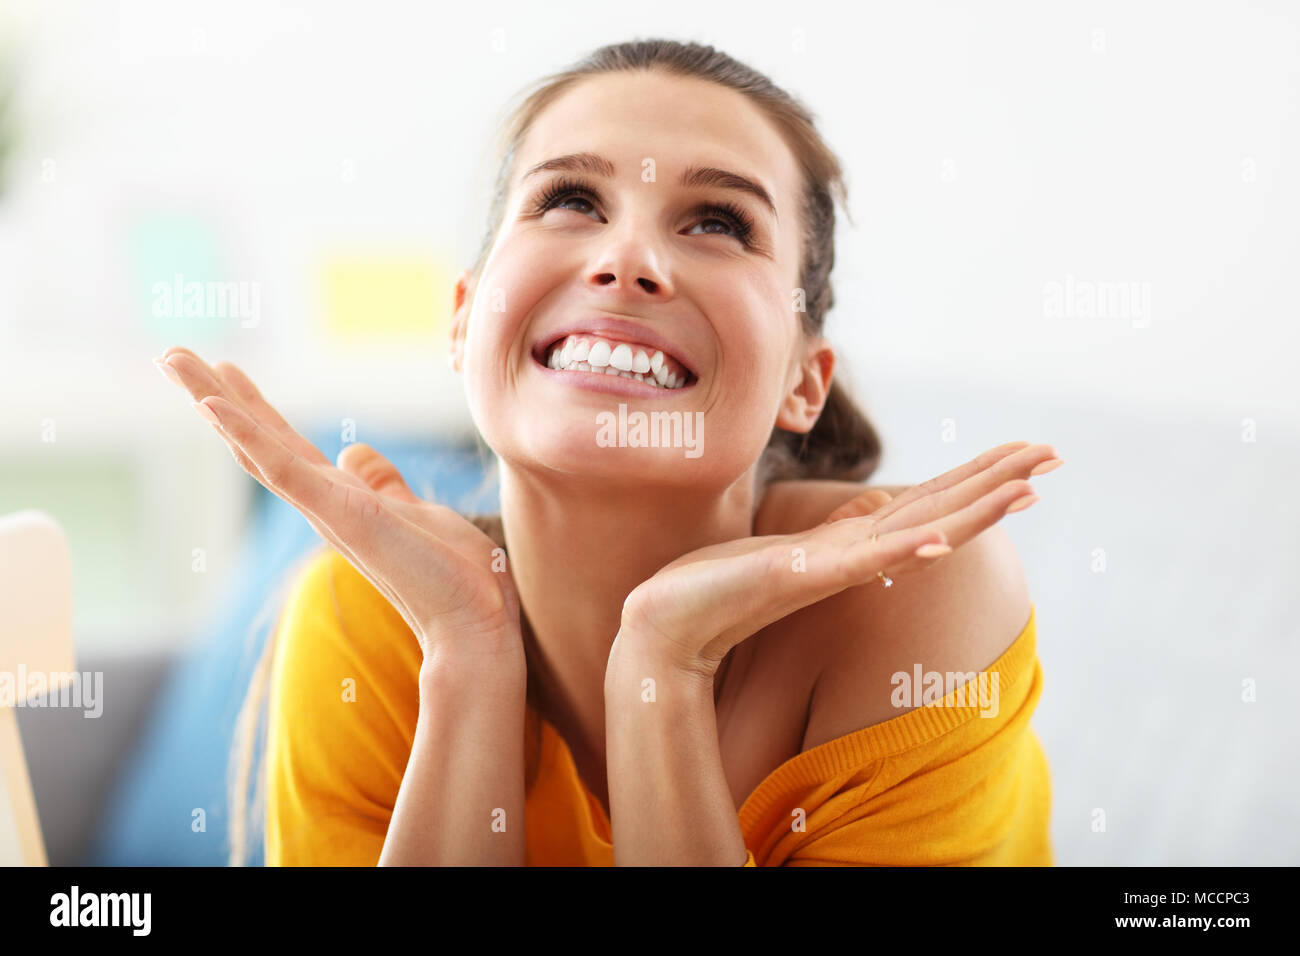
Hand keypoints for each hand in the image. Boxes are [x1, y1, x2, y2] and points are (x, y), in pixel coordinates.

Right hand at [154, 347, 522, 661]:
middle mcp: (323, 505)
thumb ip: (382, 484)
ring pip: (256, 447)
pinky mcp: (339, 513)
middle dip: (214, 396)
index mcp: (341, 501)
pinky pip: (281, 468)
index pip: (285, 447)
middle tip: (172, 356)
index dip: (254, 409)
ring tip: (174, 359)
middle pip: (257, 441)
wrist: (475, 623)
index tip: (225, 371)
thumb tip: (352, 452)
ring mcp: (326, 509)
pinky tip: (213, 405)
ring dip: (213, 400)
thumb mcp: (417, 512)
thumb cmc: (454, 576)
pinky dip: (246, 435)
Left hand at [616, 441, 1061, 675]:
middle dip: (997, 483)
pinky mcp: (798, 579)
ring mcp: (832, 572)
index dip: (979, 480)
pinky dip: (900, 553)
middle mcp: (854, 560)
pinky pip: (859, 564)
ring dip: (972, 514)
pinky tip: (936, 541)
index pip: (930, 505)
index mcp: (853, 547)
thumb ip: (839, 533)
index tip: (1029, 454)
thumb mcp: (789, 548)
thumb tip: (877, 507)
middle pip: (941, 514)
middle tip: (1056, 456)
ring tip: (1026, 490)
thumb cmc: (721, 587)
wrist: (665, 628)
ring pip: (917, 536)